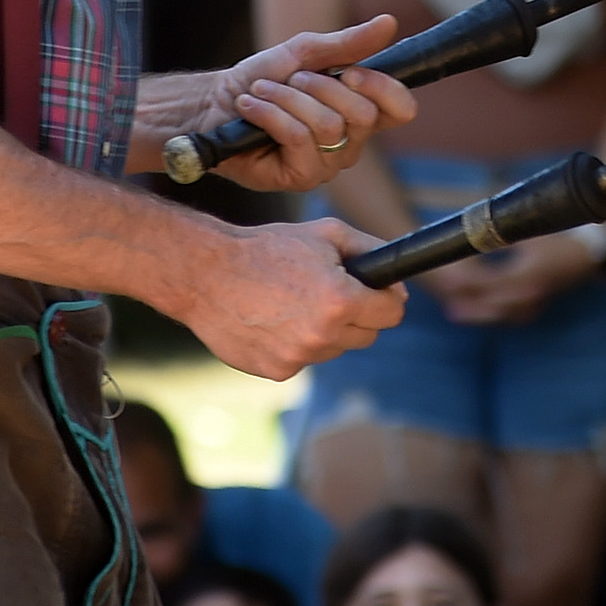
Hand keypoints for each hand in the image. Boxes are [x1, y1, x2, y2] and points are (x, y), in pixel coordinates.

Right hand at [183, 218, 407, 380]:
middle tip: (331, 293)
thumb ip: (370, 252)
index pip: (392, 313)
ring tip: (295, 303)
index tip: (375, 292)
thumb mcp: (325, 233)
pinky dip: (297, 343)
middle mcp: (322, 335)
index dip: (385, 298)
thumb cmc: (267, 248)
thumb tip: (398, 282)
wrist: (207, 275)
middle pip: (368, 336)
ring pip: (336, 349)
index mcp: (340, 300)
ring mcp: (299, 358)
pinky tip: (276, 320)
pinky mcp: (277, 372)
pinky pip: (305, 359)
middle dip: (358, 315)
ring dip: (327, 331)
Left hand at [204, 17, 416, 195]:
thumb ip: (348, 44)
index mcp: (359, 113)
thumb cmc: (262, 79)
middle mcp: (350, 143)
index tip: (349, 70)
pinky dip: (271, 113)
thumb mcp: (304, 53)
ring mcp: (326, 164)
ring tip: (263, 92)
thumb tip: (390, 22)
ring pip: (328, 125)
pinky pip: (298, 138)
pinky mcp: (300, 178)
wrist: (215, 104)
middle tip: (291, 78)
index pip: (400, 109)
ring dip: (287, 98)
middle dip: (320, 86)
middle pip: (363, 114)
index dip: (382, 87)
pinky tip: (250, 108)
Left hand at [425, 233, 602, 326]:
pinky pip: (516, 315)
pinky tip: (485, 312)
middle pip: (495, 305)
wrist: (588, 253)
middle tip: (449, 307)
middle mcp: (532, 292)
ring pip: (504, 314)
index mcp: (528, 274)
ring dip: (481, 314)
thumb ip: (504, 236)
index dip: (470, 282)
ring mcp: (538, 300)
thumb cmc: (559, 237)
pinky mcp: (541, 302)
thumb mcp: (530, 232)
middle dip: (471, 305)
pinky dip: (498, 315)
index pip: (492, 282)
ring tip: (457, 313)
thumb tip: (477, 235)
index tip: (451, 280)